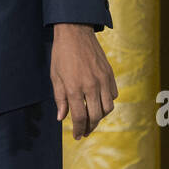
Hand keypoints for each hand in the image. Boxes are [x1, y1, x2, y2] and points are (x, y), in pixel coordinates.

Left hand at [49, 23, 117, 139]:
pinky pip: (113, 95)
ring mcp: (102, 79)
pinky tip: (99, 103)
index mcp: (74, 87)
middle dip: (90, 127)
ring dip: (100, 117)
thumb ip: (60, 99)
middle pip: (95, 116)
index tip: (77, 136)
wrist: (75, 32)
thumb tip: (62, 118)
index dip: (79, 129)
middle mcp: (90, 85)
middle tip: (85, 132)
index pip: (79, 117)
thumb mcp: (55, 77)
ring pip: (107, 108)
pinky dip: (108, 102)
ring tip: (93, 119)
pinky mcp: (109, 74)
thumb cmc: (61, 54)